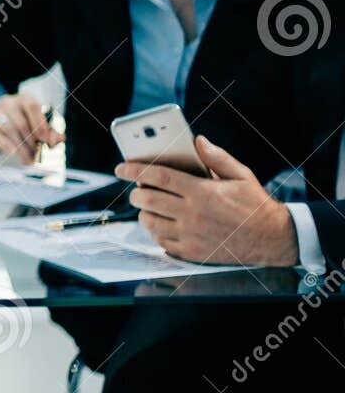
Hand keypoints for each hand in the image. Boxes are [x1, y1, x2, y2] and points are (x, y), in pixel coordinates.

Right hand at [0, 93, 61, 162]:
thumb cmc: (22, 123)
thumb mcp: (36, 124)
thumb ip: (49, 131)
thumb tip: (59, 139)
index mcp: (24, 99)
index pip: (32, 107)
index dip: (40, 124)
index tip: (46, 141)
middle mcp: (8, 103)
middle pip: (21, 123)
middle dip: (31, 141)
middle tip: (38, 155)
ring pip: (10, 131)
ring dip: (21, 148)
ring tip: (29, 159)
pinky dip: (7, 146)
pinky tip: (14, 153)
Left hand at [115, 136, 299, 266]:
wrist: (272, 239)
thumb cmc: (255, 205)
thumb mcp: (241, 175)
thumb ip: (217, 157)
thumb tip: (197, 140)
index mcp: (203, 192)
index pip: (159, 177)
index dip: (135, 170)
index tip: (120, 168)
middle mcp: (193, 214)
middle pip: (148, 200)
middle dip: (136, 193)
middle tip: (137, 190)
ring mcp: (190, 235)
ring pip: (149, 222)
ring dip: (144, 212)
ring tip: (150, 206)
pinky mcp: (190, 252)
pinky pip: (160, 241)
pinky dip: (155, 231)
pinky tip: (161, 223)